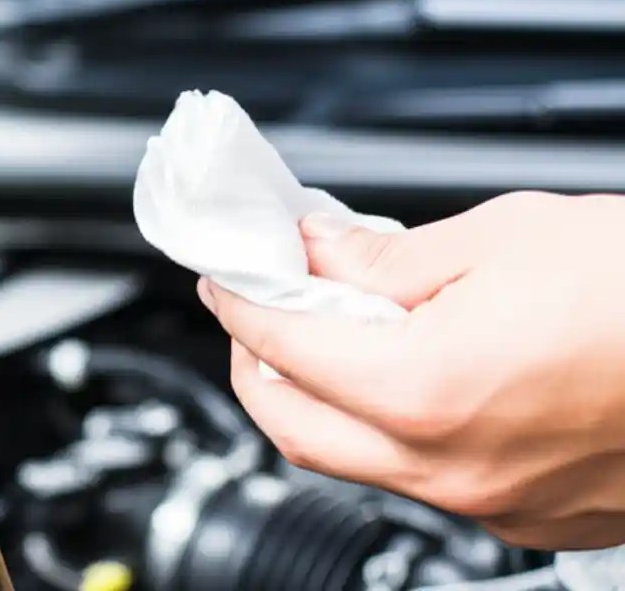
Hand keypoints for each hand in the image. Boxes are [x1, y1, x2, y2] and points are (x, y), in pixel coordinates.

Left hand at [198, 191, 624, 549]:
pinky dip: (383, 428)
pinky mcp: (529, 519)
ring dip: (313, 397)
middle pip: (290, 423)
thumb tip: (318, 252)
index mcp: (428, 392)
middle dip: (253, 360)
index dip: (239, 298)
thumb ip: (386, 255)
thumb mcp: (505, 236)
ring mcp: (490, 505)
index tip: (227, 271)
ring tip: (324, 332)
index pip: (281, 344)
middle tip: (257, 304)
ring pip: (348, 460)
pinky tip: (399, 377)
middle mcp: (450, 468)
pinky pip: (417, 479)